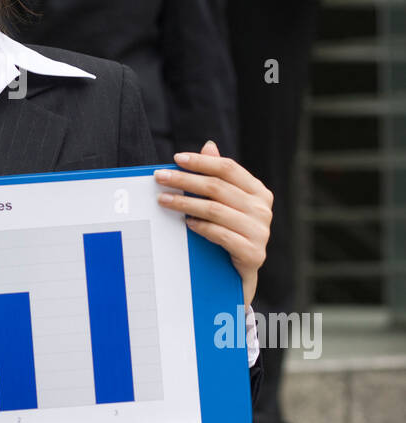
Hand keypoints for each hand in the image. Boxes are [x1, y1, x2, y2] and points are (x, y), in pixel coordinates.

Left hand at [154, 139, 272, 307]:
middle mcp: (262, 209)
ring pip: (215, 210)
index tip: (176, 158)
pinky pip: (221, 235)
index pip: (228, 168)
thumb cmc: (231, 233)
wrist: (239, 276)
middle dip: (185, 180)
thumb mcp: (225, 204)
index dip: (202, 162)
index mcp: (259, 192)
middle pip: (218, 187)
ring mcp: (260, 232)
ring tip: (164, 200)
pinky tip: (186, 223)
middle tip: (160, 177)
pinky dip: (201, 227)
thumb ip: (219, 177)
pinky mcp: (253, 254)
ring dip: (185, 203)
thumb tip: (208, 146)